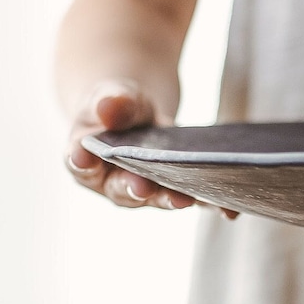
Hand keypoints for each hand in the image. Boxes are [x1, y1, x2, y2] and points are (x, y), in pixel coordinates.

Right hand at [65, 80, 194, 211]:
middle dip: (133, 188)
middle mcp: (112, 182)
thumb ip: (112, 102)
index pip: (80, 163)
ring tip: (183, 198)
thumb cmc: (117, 106)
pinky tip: (223, 207)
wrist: (137, 115)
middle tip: (142, 187)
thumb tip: (110, 107)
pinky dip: (205, 202)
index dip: (81, 161)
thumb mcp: (113, 95)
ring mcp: (144, 191)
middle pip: (121, 189)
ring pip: (155, 198)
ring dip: (169, 199)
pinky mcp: (172, 190)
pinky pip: (189, 198)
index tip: (83, 159)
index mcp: (85, 159)